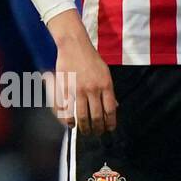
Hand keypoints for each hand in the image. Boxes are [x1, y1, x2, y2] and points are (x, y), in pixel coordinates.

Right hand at [48, 11, 117, 133]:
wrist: (75, 46)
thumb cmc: (92, 60)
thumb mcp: (106, 73)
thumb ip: (109, 91)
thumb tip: (115, 107)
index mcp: (106, 85)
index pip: (110, 109)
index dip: (110, 122)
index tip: (109, 129)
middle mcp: (93, 89)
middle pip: (96, 116)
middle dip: (97, 128)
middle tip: (96, 134)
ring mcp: (78, 89)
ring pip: (81, 115)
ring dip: (83, 127)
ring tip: (84, 132)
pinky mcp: (64, 89)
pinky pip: (65, 109)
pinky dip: (67, 120)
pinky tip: (70, 124)